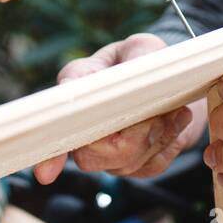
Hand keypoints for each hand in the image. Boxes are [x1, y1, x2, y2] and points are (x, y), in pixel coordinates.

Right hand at [33, 33, 205, 183]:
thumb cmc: (145, 61)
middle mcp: (83, 129)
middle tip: (162, 109)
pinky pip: (149, 167)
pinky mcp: (131, 166)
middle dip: (135, 135)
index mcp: (76, 92)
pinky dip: (168, 143)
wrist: (169, 81)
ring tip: (175, 109)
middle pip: (93, 156)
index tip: (46, 173)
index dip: (49, 154)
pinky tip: (175, 122)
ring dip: (158, 135)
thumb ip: (134, 59)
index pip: (54, 127)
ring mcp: (106, 153)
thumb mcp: (142, 48)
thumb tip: (125, 77)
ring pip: (127, 162)